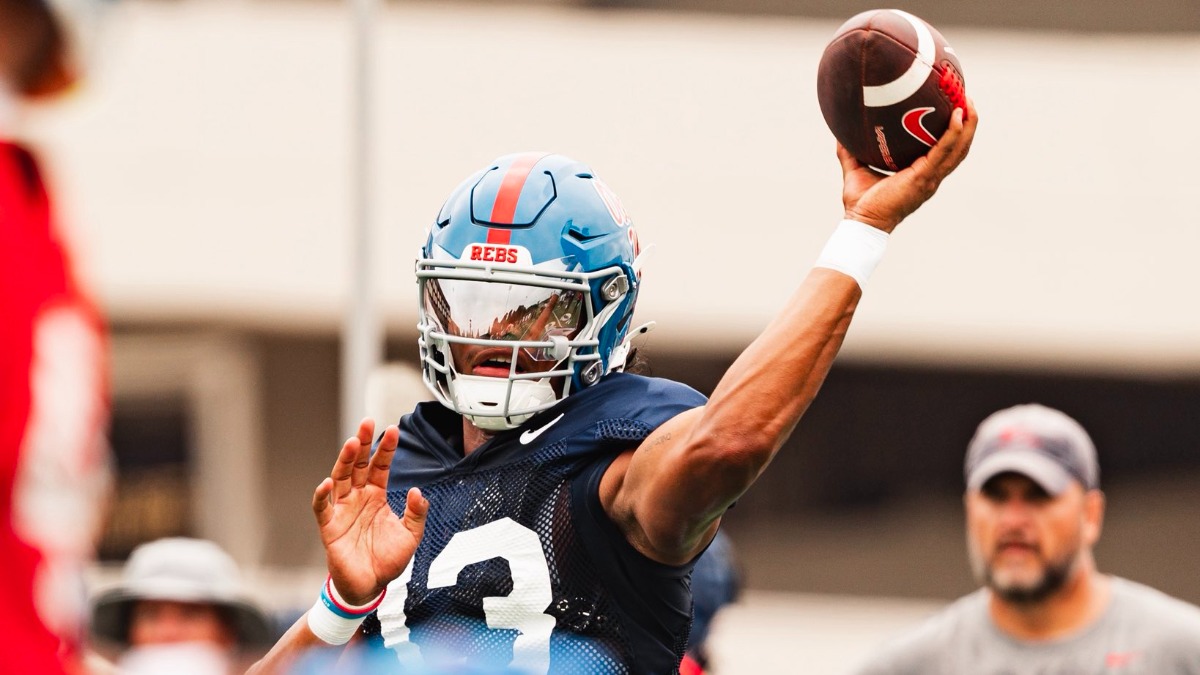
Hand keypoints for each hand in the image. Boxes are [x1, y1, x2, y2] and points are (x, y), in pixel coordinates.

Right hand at [312, 418, 428, 604]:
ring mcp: (342, 510)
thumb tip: (416, 491)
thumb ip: (416, 513)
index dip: (385, 449)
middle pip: (358, 465)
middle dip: (362, 444)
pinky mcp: (329, 527)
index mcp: (376, 496)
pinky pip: (323, 508)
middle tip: (367, 423)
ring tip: (352, 443)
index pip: (380, 466)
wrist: (371, 586)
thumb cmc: (388, 560)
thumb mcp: (411, 535)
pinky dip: (322, 495)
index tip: (394, 430)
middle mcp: (357, 498)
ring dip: (345, 461)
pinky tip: (328, 483)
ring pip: (341, 479)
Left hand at [841, 96, 977, 232]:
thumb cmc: (861, 202)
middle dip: (968, 124)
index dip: (954, 133)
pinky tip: (957, 116)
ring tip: (968, 102)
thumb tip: (840, 132)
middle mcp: (931, 176)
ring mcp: (931, 178)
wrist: (863, 222)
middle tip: (966, 99)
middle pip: (959, 148)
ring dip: (968, 125)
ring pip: (959, 148)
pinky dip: (954, 133)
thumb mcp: (855, 169)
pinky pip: (944, 151)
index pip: (945, 152)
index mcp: (922, 175)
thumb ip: (850, 152)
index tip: (955, 110)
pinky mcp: (924, 177)